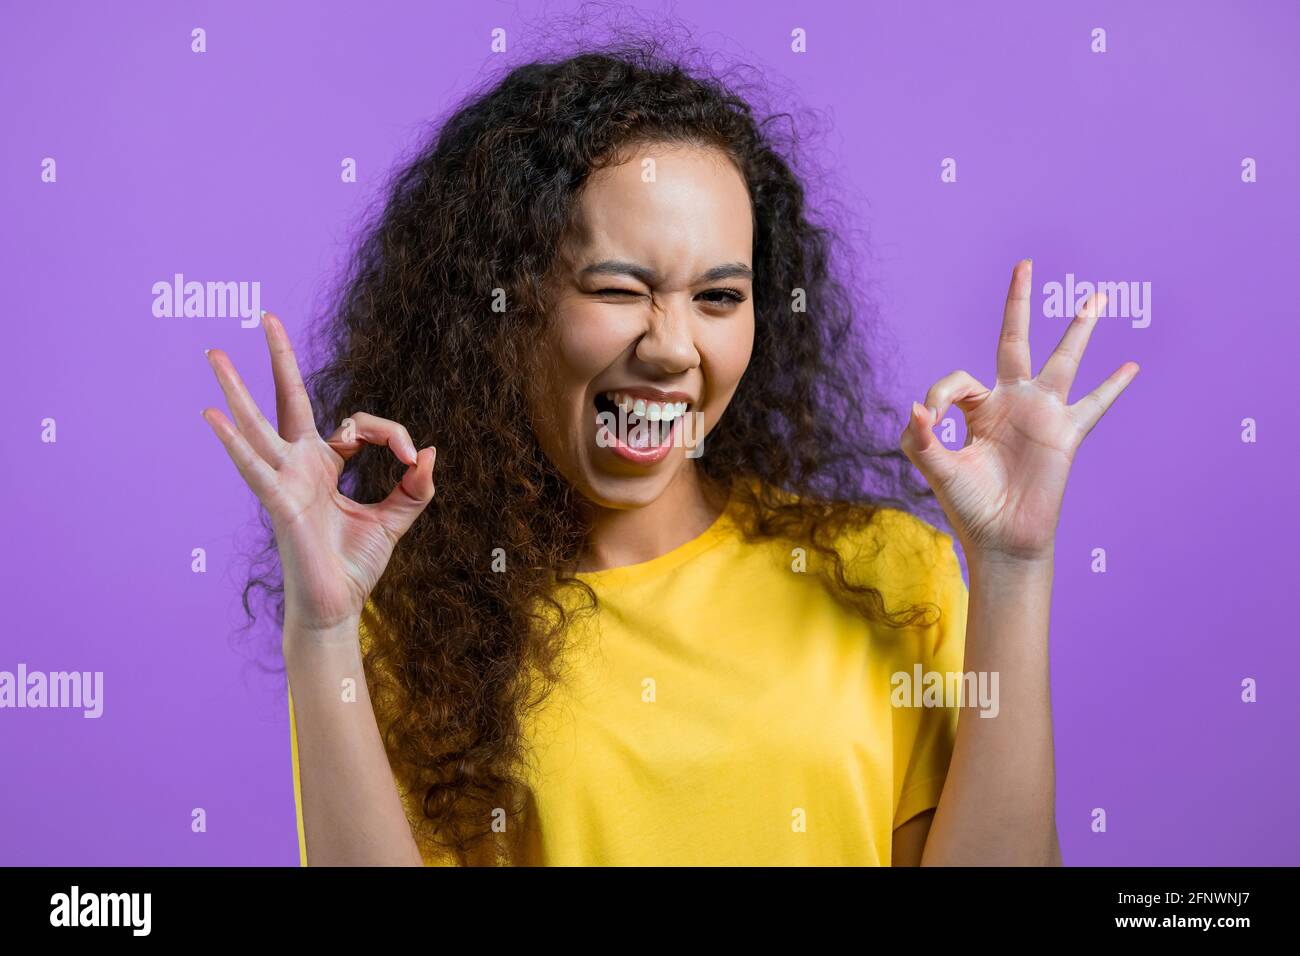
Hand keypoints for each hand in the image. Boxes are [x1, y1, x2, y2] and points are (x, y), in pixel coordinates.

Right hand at [201, 312, 436, 635]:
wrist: (337, 607)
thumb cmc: (356, 564)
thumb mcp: (396, 519)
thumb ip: (415, 486)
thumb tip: (428, 450)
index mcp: (325, 466)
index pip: (355, 424)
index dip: (387, 432)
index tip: (408, 457)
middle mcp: (299, 466)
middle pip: (288, 400)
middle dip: (279, 359)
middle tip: (266, 315)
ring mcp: (284, 481)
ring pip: (258, 425)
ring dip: (236, 389)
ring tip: (214, 353)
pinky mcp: (278, 504)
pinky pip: (254, 468)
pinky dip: (235, 444)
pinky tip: (212, 417)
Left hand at [900, 259, 1138, 562]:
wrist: (1001, 539)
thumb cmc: (968, 506)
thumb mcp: (937, 470)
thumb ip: (923, 439)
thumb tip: (915, 407)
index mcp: (976, 408)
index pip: (959, 378)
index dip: (941, 392)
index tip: (932, 417)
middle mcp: (1010, 402)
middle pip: (1016, 340)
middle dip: (1018, 303)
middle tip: (1023, 264)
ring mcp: (1041, 414)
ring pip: (1063, 359)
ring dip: (1079, 328)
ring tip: (1097, 295)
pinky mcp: (1066, 433)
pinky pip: (1094, 404)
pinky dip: (1112, 386)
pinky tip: (1131, 365)